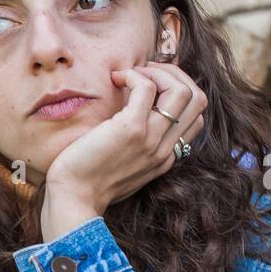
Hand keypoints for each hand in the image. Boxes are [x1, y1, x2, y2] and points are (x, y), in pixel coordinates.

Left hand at [40, 60, 206, 241]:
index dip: (179, 91)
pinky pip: (147, 87)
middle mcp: (164, 149)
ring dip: (158, 72)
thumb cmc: (87, 181)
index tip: (152, 86)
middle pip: (198, 99)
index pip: (196, 117)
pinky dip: (134, 75)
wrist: (73, 199)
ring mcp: (151, 139)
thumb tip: (132, 112)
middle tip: (145, 73)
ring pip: (182, 91)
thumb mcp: (122, 165)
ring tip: (131, 76)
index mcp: (165, 158)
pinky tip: (116, 80)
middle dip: (176, 75)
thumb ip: (136, 145)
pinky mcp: (131, 130)